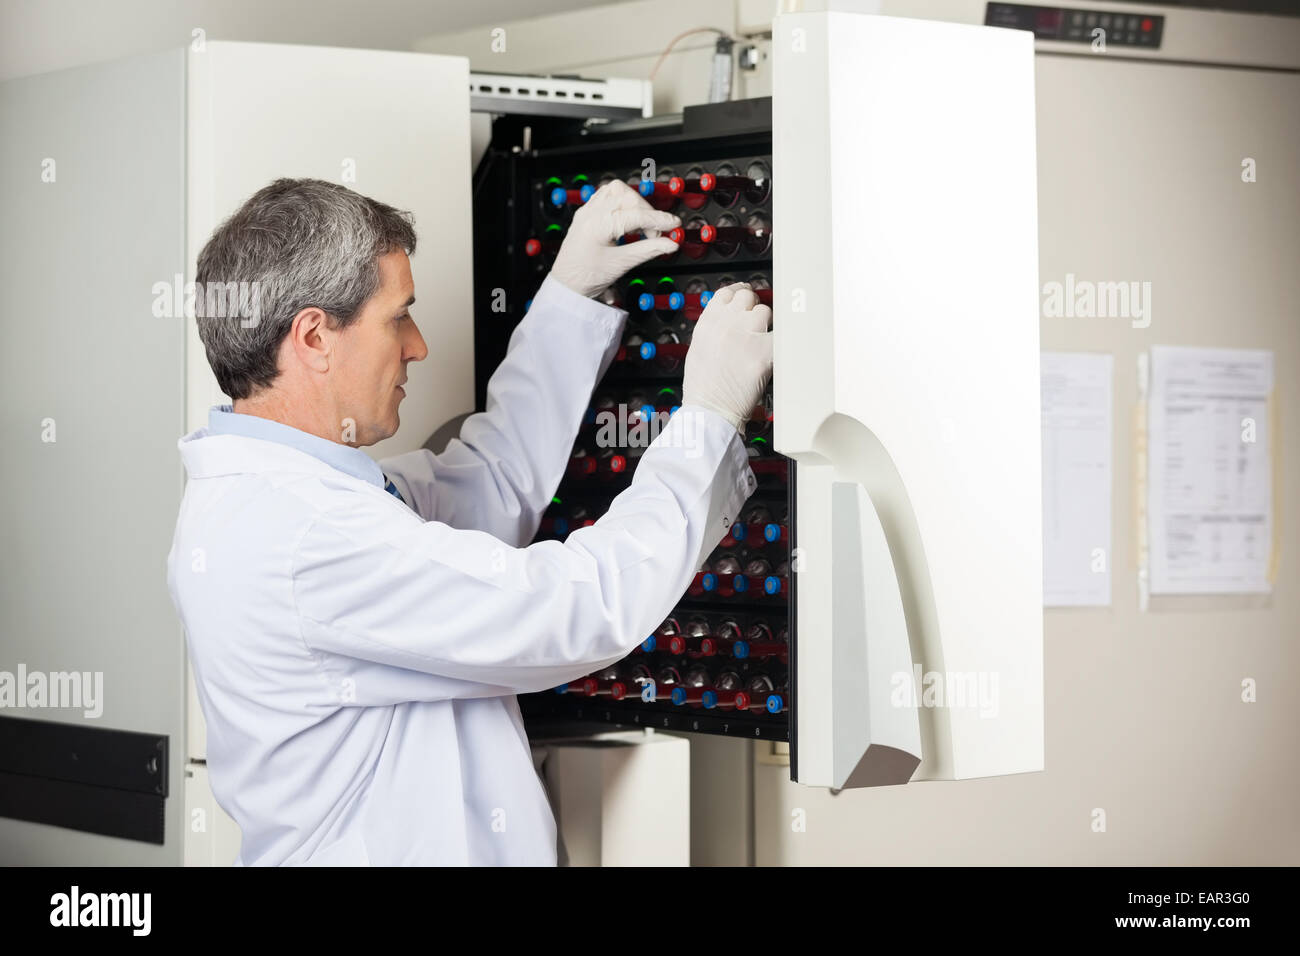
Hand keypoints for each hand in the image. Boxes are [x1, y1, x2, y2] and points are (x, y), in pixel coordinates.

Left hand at [549, 180, 680, 298]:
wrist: (565, 284)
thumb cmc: (586, 277)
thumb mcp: (621, 264)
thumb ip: (648, 250)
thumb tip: (670, 243)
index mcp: (597, 225)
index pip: (636, 215)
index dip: (659, 220)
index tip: (674, 225)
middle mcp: (590, 213)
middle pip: (628, 198)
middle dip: (647, 213)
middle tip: (655, 234)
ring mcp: (587, 211)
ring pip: (617, 191)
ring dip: (635, 203)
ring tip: (641, 225)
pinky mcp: (586, 213)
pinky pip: (606, 195)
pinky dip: (622, 201)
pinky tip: (628, 216)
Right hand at [681, 283, 772, 432]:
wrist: (709, 410)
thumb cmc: (702, 387)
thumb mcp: (699, 348)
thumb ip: (714, 329)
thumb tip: (728, 319)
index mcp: (708, 322)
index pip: (727, 293)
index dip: (738, 294)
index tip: (744, 298)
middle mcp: (727, 323)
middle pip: (748, 298)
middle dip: (753, 308)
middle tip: (755, 322)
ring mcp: (747, 335)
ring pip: (766, 313)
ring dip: (766, 324)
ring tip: (762, 341)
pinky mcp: (764, 352)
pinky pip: (781, 335)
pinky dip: (781, 341)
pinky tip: (777, 349)